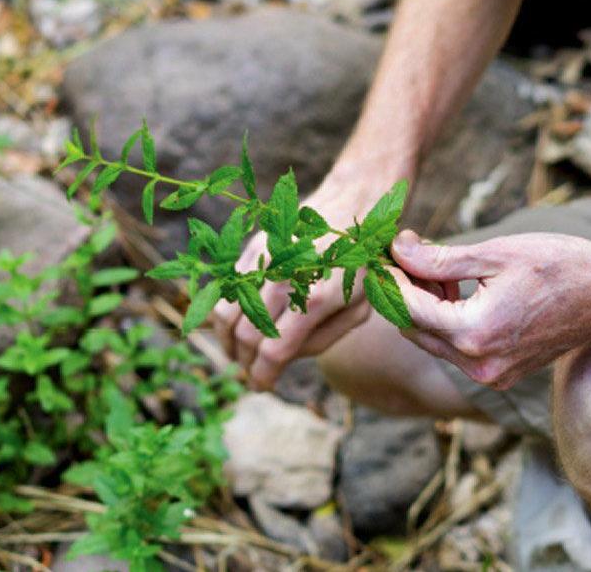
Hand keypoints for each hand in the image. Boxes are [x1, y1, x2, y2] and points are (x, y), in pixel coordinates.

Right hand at [213, 178, 388, 389]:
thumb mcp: (360, 307)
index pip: (273, 352)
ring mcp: (266, 259)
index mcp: (317, 298)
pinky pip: (228, 286)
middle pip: (246, 336)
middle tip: (251, 373)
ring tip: (238, 354)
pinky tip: (238, 323)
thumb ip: (324, 338)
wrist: (356, 204)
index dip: (263, 376)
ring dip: (228, 340)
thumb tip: (286, 358)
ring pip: (226, 312)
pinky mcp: (255, 246)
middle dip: (245, 362)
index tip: (262, 386)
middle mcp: (286, 277)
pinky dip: (226, 310)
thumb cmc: (364, 262)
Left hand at [391, 230, 590, 389]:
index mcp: (475, 333)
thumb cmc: (560, 266)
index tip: (386, 251)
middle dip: (405, 293)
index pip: (409, 309)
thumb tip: (398, 251)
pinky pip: (456, 350)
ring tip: (440, 270)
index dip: (392, 278)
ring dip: (426, 308)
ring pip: (432, 341)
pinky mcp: (499, 376)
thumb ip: (440, 259)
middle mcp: (479, 364)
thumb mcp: (496, 253)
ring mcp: (490, 375)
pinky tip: (461, 291)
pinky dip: (448, 322)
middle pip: (414, 330)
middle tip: (410, 255)